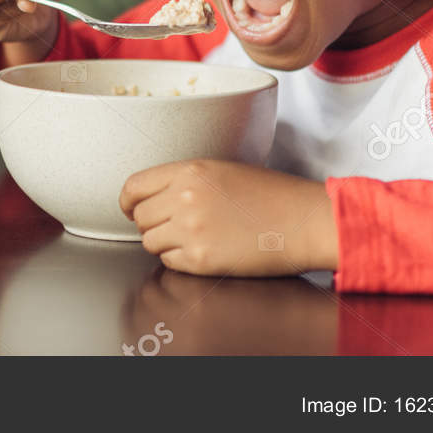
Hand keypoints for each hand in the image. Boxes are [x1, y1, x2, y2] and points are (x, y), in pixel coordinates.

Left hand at [119, 160, 338, 277]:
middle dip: (151, 223)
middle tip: (172, 225)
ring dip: (164, 242)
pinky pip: (169, 262)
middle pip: (139, 217)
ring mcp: (191, 230)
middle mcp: (184, 198)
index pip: (133, 186)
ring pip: (149, 242)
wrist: (304, 221)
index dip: (128, 201)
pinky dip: (179, 260)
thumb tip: (153, 196)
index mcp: (190, 171)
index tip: (129, 208)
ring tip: (192, 238)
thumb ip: (185, 179)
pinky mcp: (201, 260)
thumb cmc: (272, 195)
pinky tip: (205, 250)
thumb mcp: (222, 170)